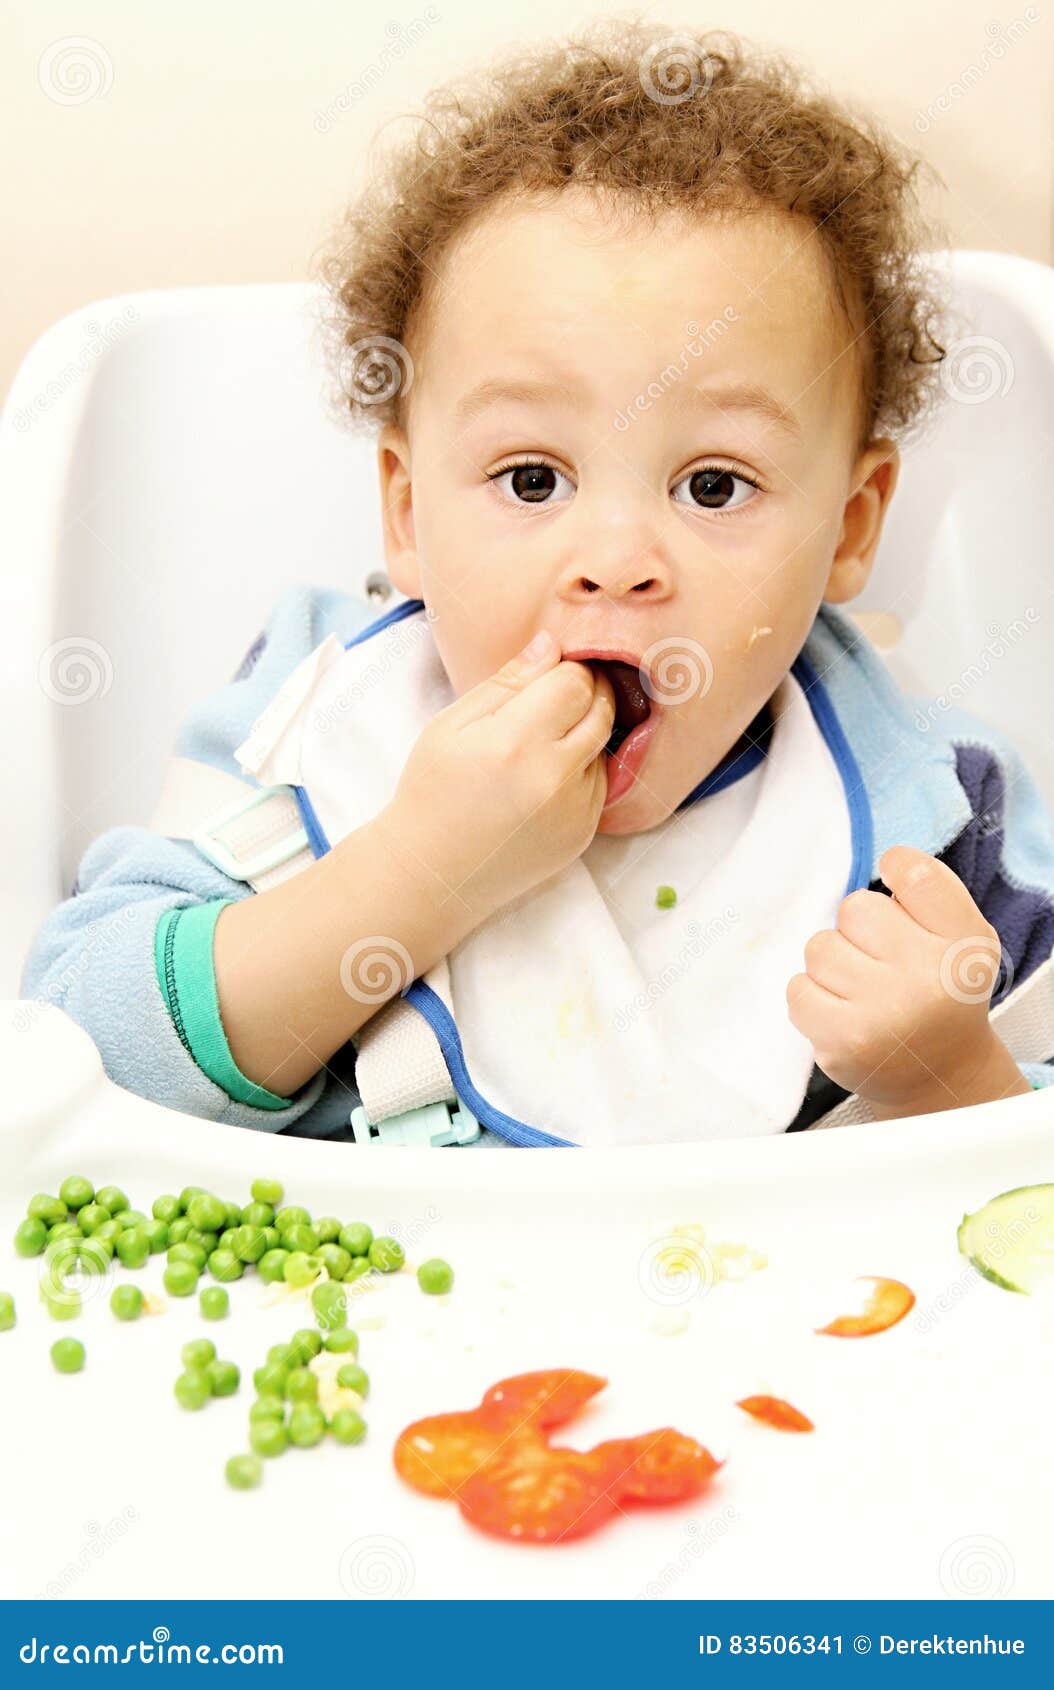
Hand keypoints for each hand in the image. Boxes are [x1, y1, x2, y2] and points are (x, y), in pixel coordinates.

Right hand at [376, 628, 614, 936]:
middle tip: (554, 694)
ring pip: (604, 744)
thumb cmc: (432, 792)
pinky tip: (544, 776)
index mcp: (516, 742)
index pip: (574, 680)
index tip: (548, 672)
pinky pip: (600, 782)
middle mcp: (554, 777)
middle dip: (585, 690)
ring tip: (543, 738)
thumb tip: (550, 645)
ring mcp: (574, 810)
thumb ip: (506, 682)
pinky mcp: (583, 834)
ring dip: (584, 730)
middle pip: (601, 707)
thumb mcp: (452, 725)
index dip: (565, 668)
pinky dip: (582, 769)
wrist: (434, 874)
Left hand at [786, 844, 1029, 1116]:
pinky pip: (797, 987)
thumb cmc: (941, 990)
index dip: (895, 867)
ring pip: (819, 946)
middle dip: (860, 929)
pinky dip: (812, 997)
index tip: (897, 889)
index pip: (915, 872)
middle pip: (856, 907)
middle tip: (883, 960)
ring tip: (863, 990)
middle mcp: (928, 977)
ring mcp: (884, 1012)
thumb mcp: (960, 938)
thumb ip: (928, 895)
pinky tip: (843, 1012)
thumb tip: (882, 862)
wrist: (939, 1073)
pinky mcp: (843, 1041)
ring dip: (832, 964)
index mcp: (963, 944)